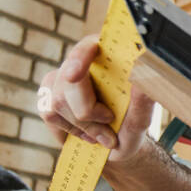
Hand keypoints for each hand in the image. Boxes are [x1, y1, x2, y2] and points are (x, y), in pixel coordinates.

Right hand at [38, 35, 156, 163]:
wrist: (117, 144)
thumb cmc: (130, 125)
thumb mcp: (141, 118)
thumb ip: (143, 100)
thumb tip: (143, 79)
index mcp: (107, 57)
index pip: (89, 46)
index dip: (80, 57)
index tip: (74, 75)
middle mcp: (81, 61)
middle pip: (69, 81)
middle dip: (87, 112)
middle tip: (109, 127)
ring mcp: (60, 77)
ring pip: (57, 101)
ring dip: (81, 126)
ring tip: (101, 134)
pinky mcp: (47, 96)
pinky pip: (48, 114)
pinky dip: (68, 130)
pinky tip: (84, 134)